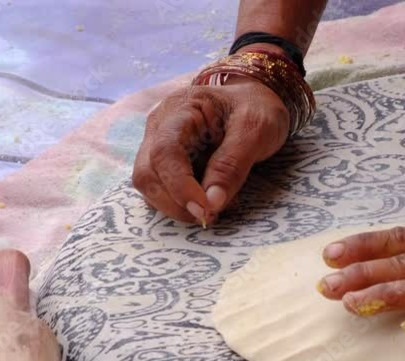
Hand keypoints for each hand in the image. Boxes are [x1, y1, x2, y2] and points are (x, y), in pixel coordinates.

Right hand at [132, 77, 290, 224]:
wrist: (255, 101)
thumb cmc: (256, 108)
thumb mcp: (256, 130)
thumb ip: (232, 165)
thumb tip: (212, 204)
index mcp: (180, 108)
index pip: (165, 151)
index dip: (180, 186)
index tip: (205, 210)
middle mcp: (160, 126)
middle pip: (147, 172)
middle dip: (175, 202)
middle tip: (210, 216)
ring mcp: (157, 143)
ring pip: (148, 185)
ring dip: (176, 206)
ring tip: (211, 210)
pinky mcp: (164, 161)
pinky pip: (160, 188)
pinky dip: (178, 203)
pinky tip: (205, 203)